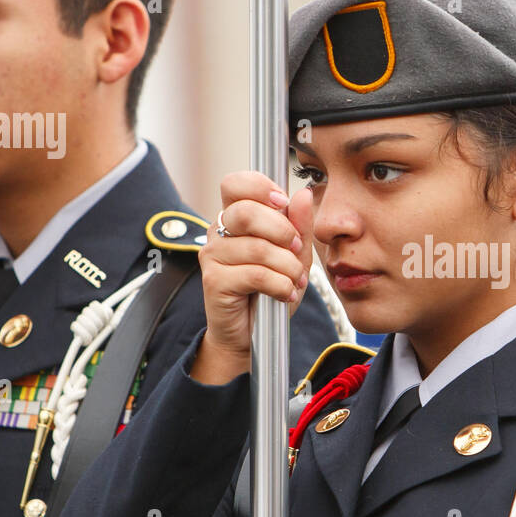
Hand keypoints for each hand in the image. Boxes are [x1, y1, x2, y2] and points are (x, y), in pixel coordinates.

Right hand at [190, 171, 312, 384]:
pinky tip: (285, 293)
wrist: (253, 333)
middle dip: (282, 231)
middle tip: (296, 250)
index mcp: (235, 217)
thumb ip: (299, 225)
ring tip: (294, 280)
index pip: (235, 183)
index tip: (283, 203)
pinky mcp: (213, 280)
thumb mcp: (294, 255)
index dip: (260, 187)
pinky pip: (255, 274)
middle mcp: (218, 231)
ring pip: (258, 248)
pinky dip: (280, 285)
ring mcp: (212, 254)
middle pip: (247, 211)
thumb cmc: (271, 289)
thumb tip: (303, 193)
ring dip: (287, 267)